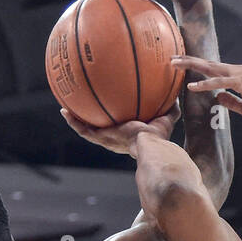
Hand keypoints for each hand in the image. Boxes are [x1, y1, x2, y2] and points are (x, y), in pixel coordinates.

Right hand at [60, 104, 178, 155]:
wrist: (150, 146)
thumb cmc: (160, 137)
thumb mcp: (166, 118)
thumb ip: (171, 107)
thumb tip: (176, 94)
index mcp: (129, 135)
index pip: (119, 126)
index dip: (113, 120)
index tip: (110, 111)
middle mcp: (115, 138)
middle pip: (100, 128)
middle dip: (92, 118)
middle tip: (84, 107)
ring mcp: (106, 139)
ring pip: (87, 129)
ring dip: (76, 120)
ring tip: (65, 108)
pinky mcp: (101, 138)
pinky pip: (84, 130)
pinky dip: (73, 122)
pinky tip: (64, 111)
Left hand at [171, 57, 241, 125]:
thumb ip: (231, 103)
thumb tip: (217, 97)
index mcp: (237, 76)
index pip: (212, 70)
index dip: (196, 67)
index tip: (180, 66)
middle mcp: (237, 71)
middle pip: (208, 64)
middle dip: (188, 61)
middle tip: (170, 59)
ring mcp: (240, 75)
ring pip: (211, 68)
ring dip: (191, 66)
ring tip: (174, 65)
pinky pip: (221, 83)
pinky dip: (206, 84)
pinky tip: (192, 86)